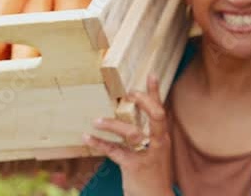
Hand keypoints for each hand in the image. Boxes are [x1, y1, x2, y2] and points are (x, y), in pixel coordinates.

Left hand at [84, 76, 173, 195]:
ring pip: (132, 133)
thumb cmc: (154, 175)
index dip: (156, 93)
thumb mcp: (158, 153)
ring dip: (113, 124)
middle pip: (156, 116)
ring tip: (96, 120)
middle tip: (129, 93)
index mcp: (163, 138)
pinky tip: (87, 137)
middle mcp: (158, 143)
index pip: (162, 110)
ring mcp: (147, 154)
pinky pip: (115, 151)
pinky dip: (99, 143)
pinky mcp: (134, 166)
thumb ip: (150, 136)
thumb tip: (136, 118)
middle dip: (144, 101)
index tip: (150, 75)